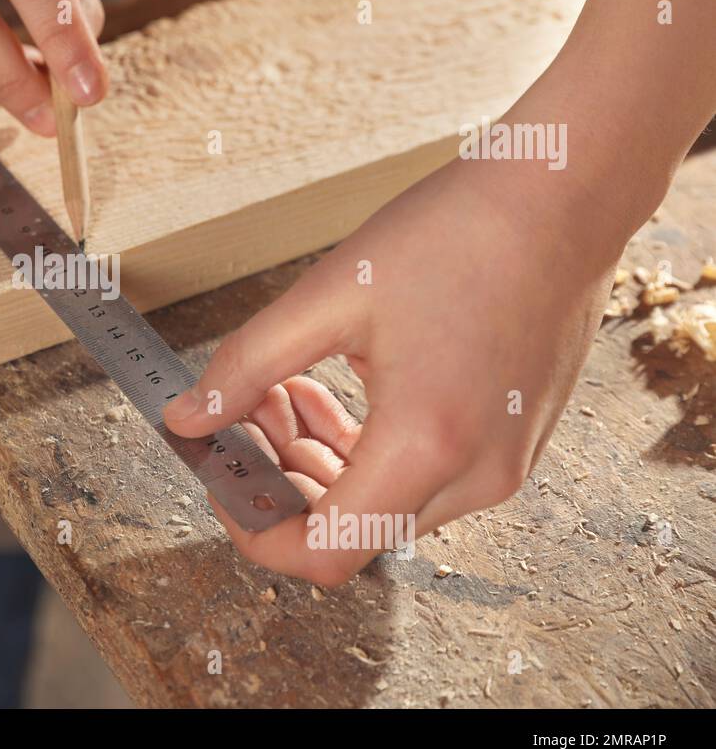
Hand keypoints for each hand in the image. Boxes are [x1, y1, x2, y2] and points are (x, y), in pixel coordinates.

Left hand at [164, 140, 624, 585]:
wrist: (561, 197)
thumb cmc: (455, 235)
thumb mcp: (327, 296)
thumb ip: (246, 365)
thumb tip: (186, 419)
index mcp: (427, 445)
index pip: (326, 552)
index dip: (258, 532)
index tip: (224, 483)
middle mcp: (475, 475)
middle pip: (350, 529)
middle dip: (282, 481)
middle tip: (245, 413)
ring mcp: (502, 464)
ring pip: (382, 504)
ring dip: (320, 462)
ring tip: (284, 390)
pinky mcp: (510, 442)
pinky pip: (421, 477)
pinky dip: (365, 449)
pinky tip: (332, 390)